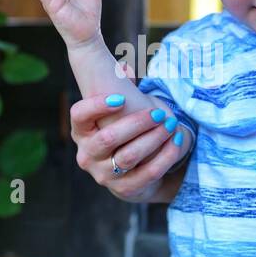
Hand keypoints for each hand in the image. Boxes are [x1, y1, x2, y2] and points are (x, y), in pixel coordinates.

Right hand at [70, 95, 191, 202]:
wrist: (134, 170)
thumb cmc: (126, 128)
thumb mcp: (119, 106)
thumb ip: (118, 83)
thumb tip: (126, 67)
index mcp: (82, 130)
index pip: (79, 115)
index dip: (97, 106)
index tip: (121, 99)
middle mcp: (87, 154)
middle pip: (108, 138)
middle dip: (137, 123)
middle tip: (160, 113)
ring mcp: (104, 174)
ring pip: (129, 156)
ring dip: (153, 139)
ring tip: (171, 125)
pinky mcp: (124, 189)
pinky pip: (147, 173)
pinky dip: (165, 156)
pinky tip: (176, 142)